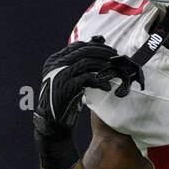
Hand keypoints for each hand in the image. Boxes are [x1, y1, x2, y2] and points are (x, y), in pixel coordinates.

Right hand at [33, 37, 143, 168]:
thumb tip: (95, 51)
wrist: (51, 122)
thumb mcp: (69, 79)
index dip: (96, 46)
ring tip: (115, 71)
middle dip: (103, 54)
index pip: (78, 46)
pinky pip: (87, 78)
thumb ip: (78, 67)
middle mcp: (56, 64)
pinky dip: (99, 81)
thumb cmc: (63, 100)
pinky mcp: (67, 86)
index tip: (110, 51)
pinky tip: (107, 87)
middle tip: (117, 59)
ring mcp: (60, 74)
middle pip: (84, 51)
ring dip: (104, 66)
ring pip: (87, 62)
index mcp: (55, 60)